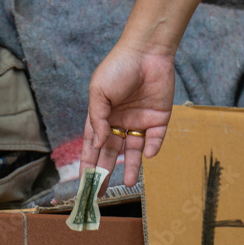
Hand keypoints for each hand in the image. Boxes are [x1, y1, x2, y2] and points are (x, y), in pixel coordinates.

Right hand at [80, 43, 175, 186]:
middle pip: (111, 153)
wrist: (147, 52)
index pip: (93, 146)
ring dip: (130, 167)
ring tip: (128, 183)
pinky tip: (146, 154)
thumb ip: (98, 119)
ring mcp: (139, 122)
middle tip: (101, 192)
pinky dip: (151, 147)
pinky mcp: (159, 119)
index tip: (84, 183)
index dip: (88, 164)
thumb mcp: (99, 92)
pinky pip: (154, 138)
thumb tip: (99, 143)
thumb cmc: (118, 67)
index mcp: (102, 117)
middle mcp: (120, 123)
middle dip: (105, 172)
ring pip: (133, 152)